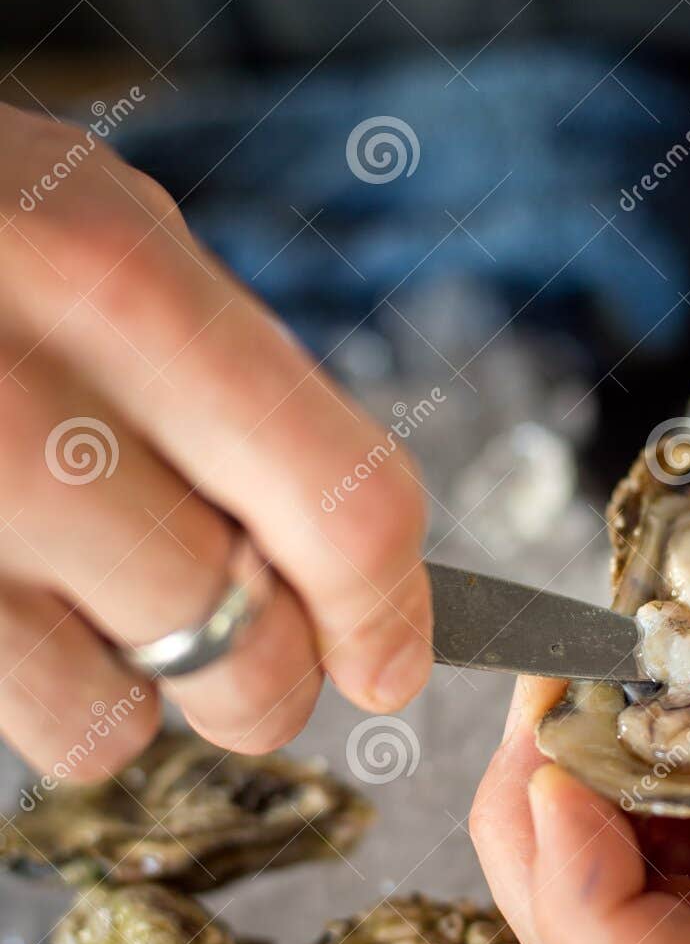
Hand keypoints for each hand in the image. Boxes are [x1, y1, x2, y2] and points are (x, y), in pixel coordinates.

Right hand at [0, 104, 429, 778]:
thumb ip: (222, 374)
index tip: (396, 660)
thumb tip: (350, 557)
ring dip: (135, 693)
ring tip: (86, 604)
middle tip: (255, 664)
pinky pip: (13, 719)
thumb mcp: (84, 222)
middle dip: (273, 682)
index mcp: (116, 279)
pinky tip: (5, 605)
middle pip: (248, 643)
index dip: (389, 612)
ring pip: (116, 721)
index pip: (339, 507)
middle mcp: (20, 409)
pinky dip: (37, 694)